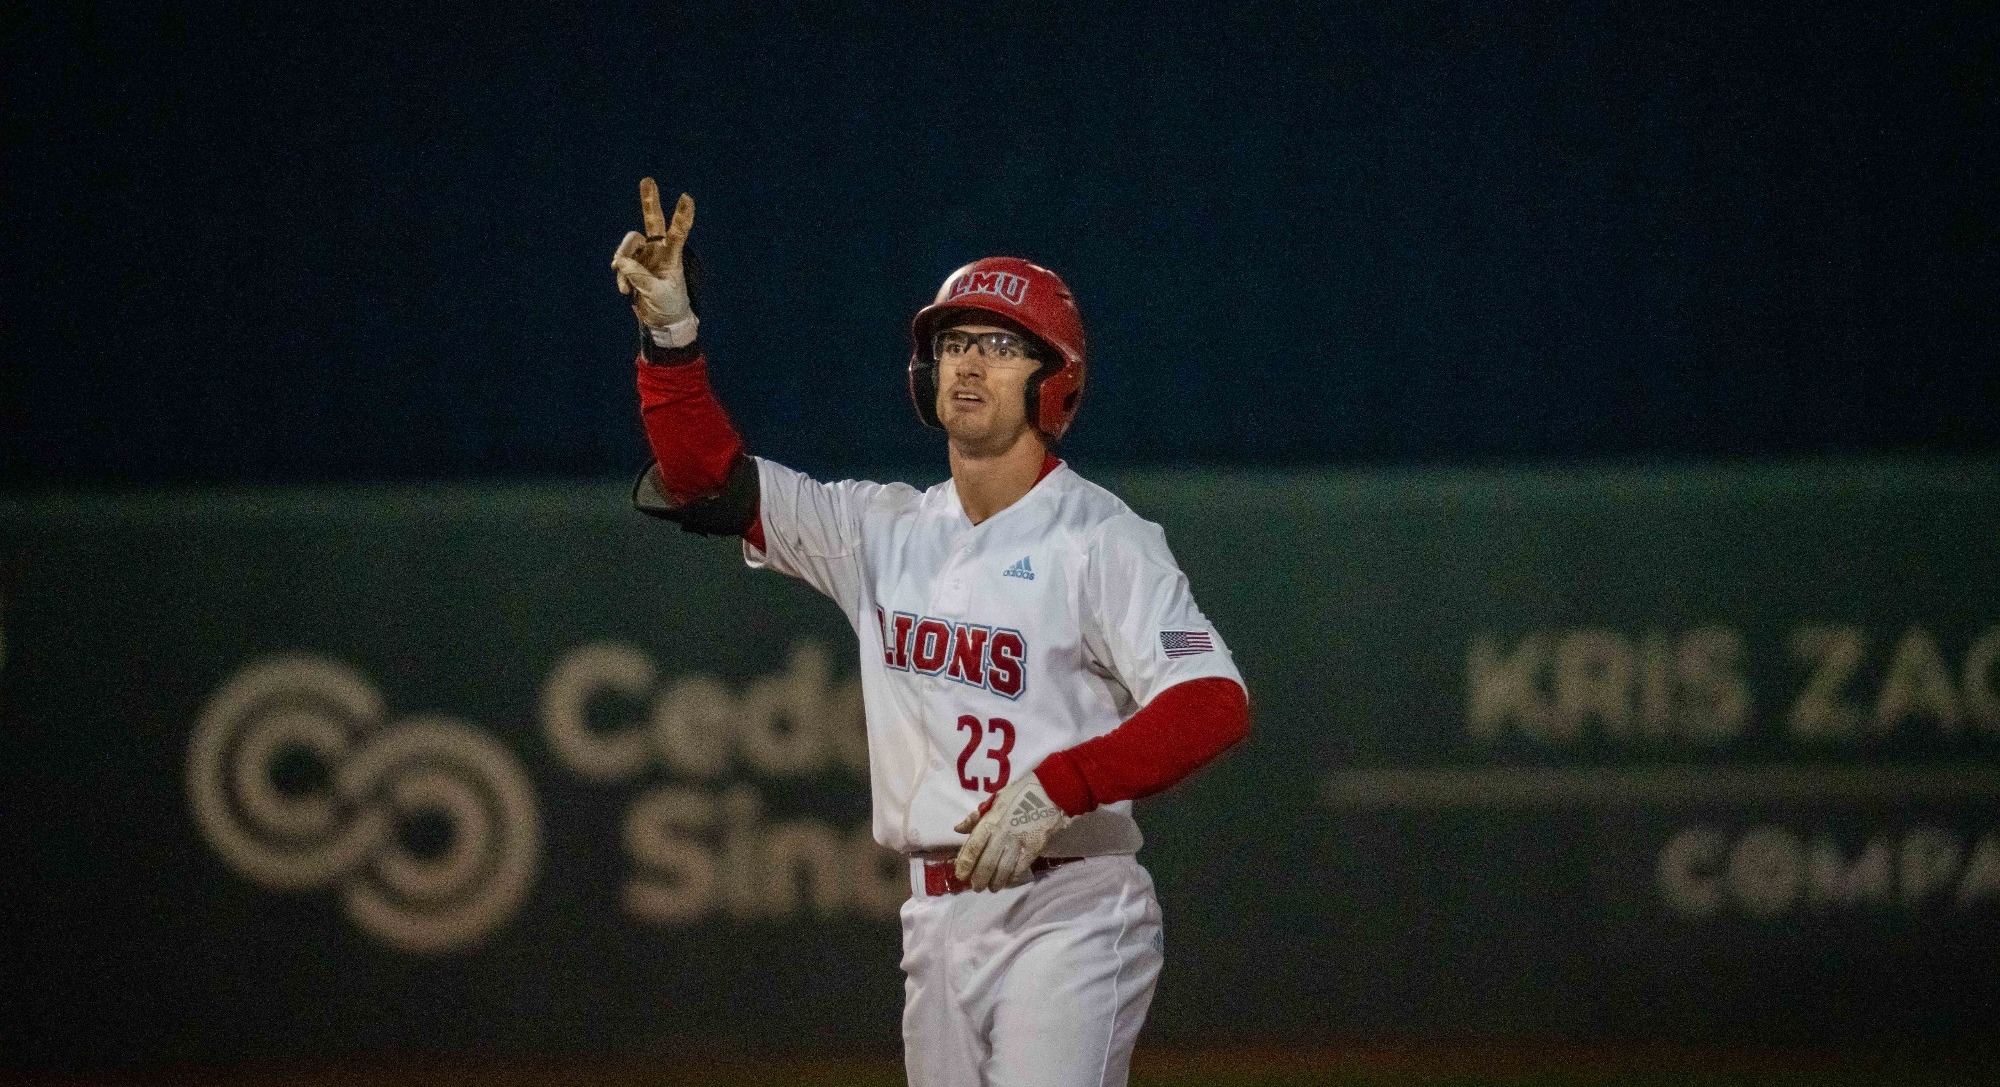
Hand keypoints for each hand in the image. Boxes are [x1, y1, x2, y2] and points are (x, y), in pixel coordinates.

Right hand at [612, 178, 694, 330]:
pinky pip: (620, 263)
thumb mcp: (657, 294)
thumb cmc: (668, 307)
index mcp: (672, 257)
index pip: (678, 233)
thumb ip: (640, 277)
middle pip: (652, 222)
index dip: (682, 216)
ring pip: (628, 245)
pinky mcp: (632, 265)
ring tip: (625, 285)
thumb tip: (621, 261)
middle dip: (650, 201)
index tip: (686, 198)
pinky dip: (621, 276)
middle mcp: (658, 251)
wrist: (662, 321)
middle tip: (648, 180)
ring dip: (623, 262)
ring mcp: (644, 256)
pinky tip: (625, 290)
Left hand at [953, 772, 1067, 891]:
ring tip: (991, 887)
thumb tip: (958, 829)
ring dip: (995, 882)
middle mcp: (1002, 834)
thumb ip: (976, 817)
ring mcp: (1018, 842)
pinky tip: (1007, 881)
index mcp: (990, 821)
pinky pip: (1019, 869)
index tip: (960, 875)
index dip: (965, 864)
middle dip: (979, 879)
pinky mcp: (1034, 848)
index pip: (973, 847)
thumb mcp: (995, 799)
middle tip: (976, 887)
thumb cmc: (1020, 793)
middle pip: (986, 863)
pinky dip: (1011, 878)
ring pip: (1002, 870)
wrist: (1050, 792)